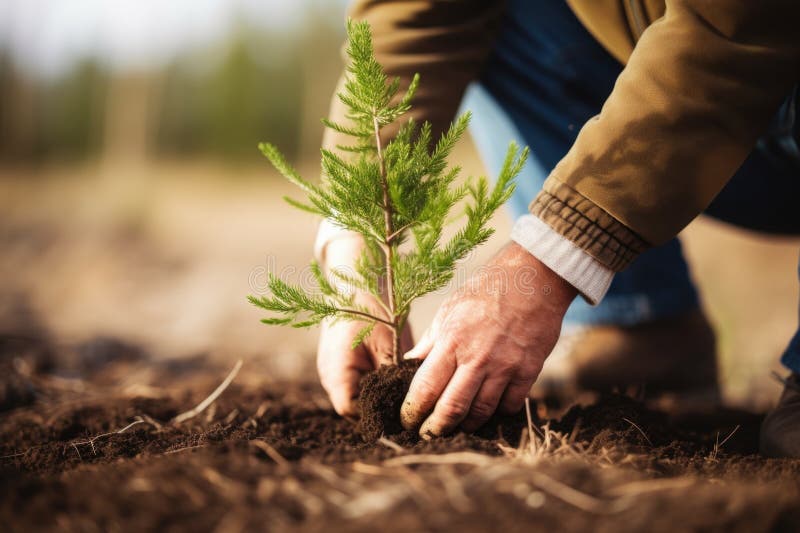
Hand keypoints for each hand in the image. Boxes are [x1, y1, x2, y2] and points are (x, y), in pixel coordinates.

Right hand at [316, 234, 412, 416]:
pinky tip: (390, 374)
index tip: (404, 409)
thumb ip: (394, 378)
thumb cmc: (372, 307)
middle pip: (354, 408)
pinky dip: (370, 381)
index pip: (354, 412)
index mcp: (336, 372)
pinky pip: (354, 381)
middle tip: (407, 401)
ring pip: (354, 396)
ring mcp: (330, 369)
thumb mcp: (390, 345)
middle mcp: (328, 375)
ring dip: (375, 394)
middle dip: (379, 407)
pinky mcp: (338, 361)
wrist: (354, 278)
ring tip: (400, 388)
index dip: (379, 415)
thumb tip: (409, 404)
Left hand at [400, 241, 576, 436]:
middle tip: (425, 435)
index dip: (413, 411)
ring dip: (464, 426)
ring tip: (454, 428)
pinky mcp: (529, 371)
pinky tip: (487, 412)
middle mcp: (478, 357)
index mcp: (452, 340)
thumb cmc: (487, 290)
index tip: (406, 420)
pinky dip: (496, 414)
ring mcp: (505, 367)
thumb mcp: (450, 309)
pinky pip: (510, 406)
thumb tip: (409, 364)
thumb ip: (431, 341)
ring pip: (481, 413)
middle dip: (435, 429)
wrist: (535, 278)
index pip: (425, 388)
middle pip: (451, 409)